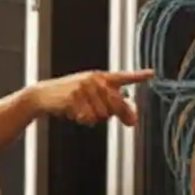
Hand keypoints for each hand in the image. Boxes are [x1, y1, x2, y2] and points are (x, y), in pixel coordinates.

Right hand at [28, 69, 153, 126]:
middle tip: (122, 121)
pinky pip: (88, 117)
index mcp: (100, 77)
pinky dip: (82, 120)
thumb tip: (132, 120)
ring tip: (81, 111)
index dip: (138, 75)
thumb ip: (111, 105)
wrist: (42, 95)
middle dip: (119, 115)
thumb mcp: (90, 96)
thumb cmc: (68, 97)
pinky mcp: (74, 97)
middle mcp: (94, 80)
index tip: (152, 73)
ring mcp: (84, 88)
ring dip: (94, 118)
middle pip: (117, 103)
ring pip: (103, 114)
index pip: (123, 77)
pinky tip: (73, 113)